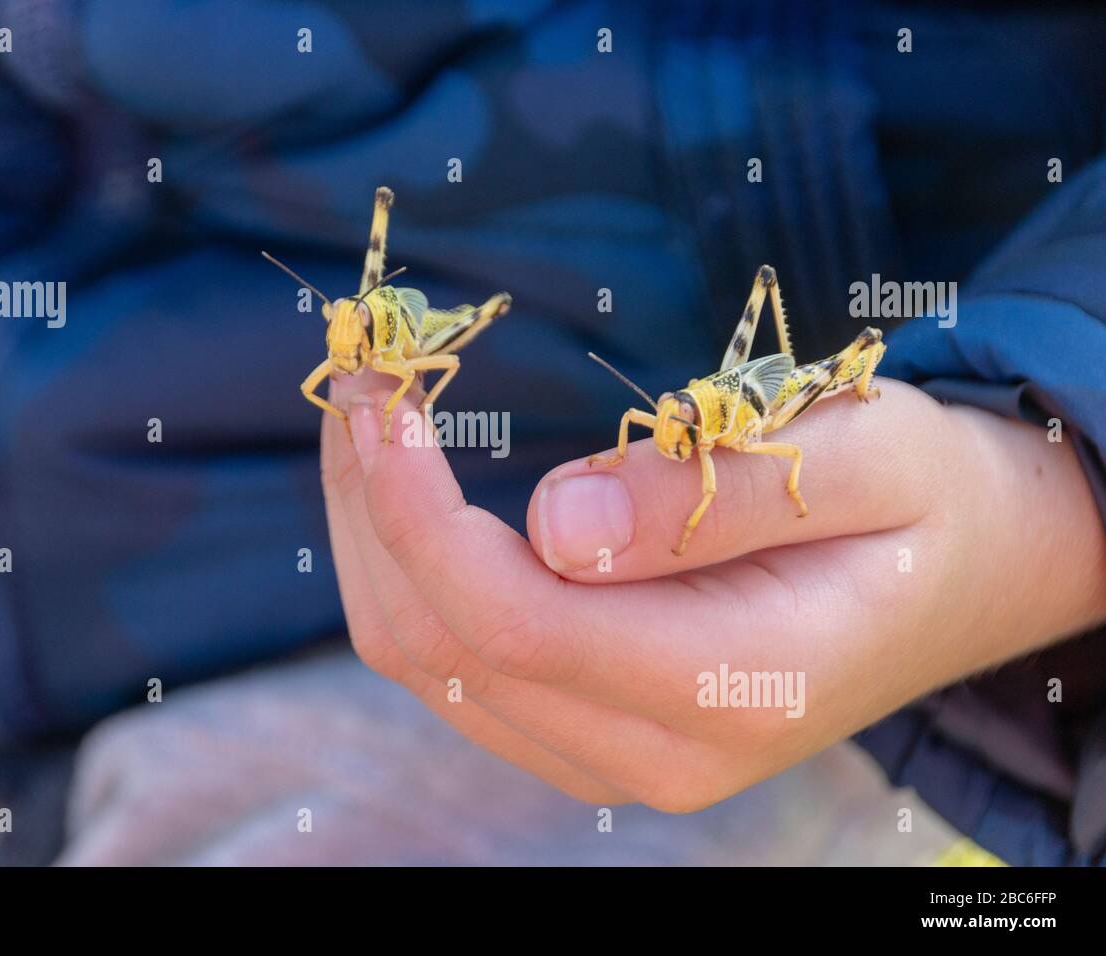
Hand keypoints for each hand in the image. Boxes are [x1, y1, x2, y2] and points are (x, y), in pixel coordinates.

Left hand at [321, 374, 1105, 810]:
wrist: (968, 577)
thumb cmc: (928, 498)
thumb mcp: (866, 455)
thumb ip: (717, 494)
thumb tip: (554, 525)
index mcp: (728, 686)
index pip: (509, 619)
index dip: (413, 508)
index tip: (378, 387)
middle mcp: (654, 752)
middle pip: (442, 650)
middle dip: (369, 505)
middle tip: (360, 371)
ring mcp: (614, 754)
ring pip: (430, 666)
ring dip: (372, 536)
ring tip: (366, 413)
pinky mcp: (591, 728)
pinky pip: (456, 668)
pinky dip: (408, 570)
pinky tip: (406, 488)